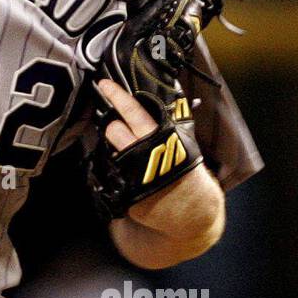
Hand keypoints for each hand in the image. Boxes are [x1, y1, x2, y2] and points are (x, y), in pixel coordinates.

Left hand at [95, 77, 221, 238]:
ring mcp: (134, 177)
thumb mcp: (185, 145)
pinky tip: (134, 178)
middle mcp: (146, 156)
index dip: (118, 96)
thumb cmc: (188, 174)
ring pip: (111, 152)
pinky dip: (120, 175)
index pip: (135, 112)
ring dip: (117, 151)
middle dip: (114, 128)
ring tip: (131, 156)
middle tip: (122, 131)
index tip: (104, 84)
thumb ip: (171, 123)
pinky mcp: (127, 196)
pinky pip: (113, 177)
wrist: (193, 213)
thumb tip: (170, 95)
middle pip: (114, 130)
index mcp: (163, 139)